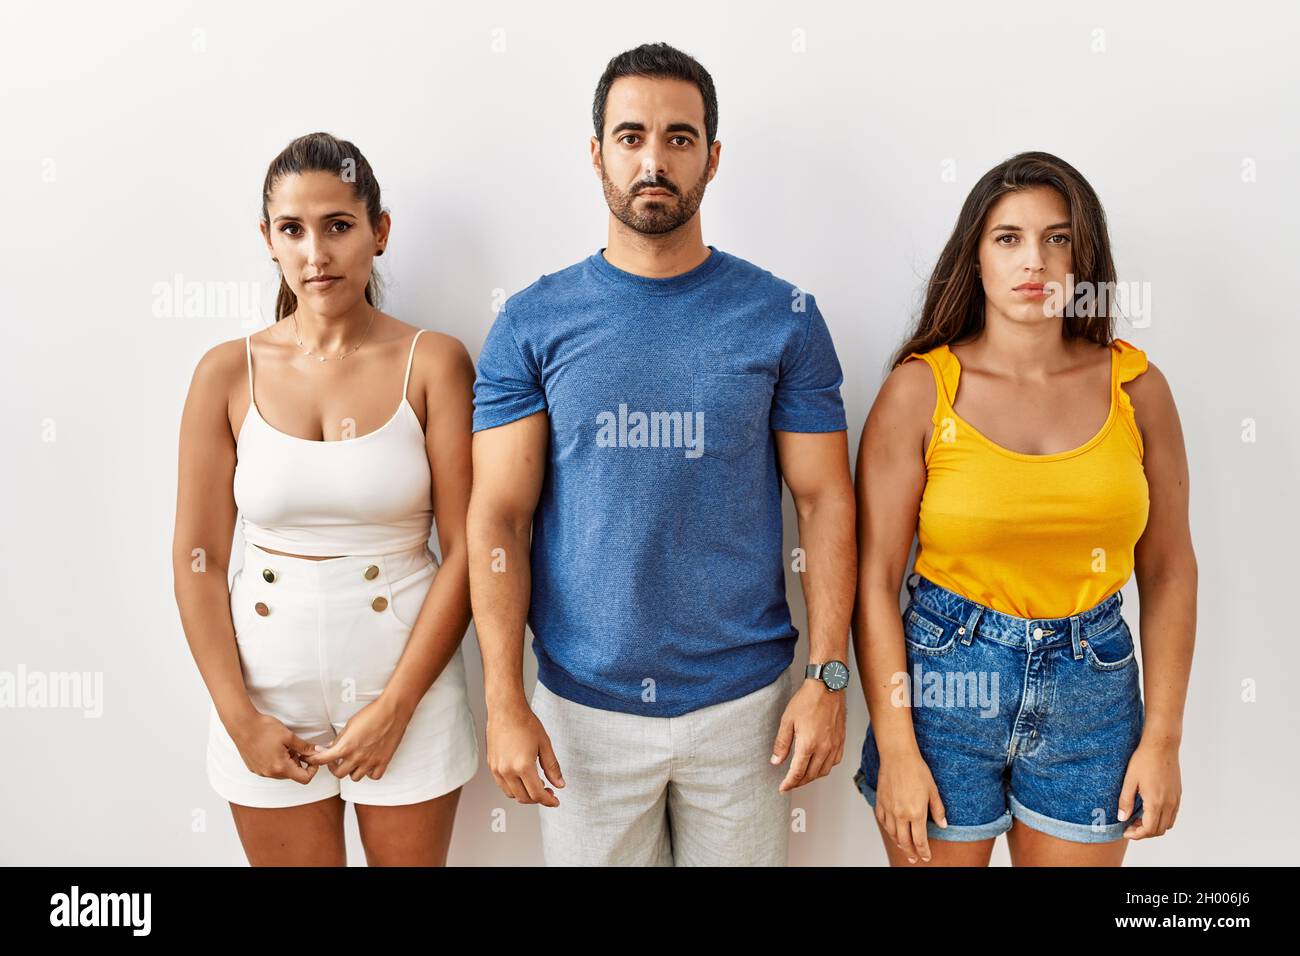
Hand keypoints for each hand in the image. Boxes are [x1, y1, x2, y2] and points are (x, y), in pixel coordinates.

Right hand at [228, 711, 320, 784]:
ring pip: (281, 772)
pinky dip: (275, 761)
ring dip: (287, 762)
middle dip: (298, 762)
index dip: (312, 769)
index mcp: (281, 767)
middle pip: (292, 774)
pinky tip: (272, 747)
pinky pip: (270, 769)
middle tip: (295, 746)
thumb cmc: (265, 728)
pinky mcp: (253, 768)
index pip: (304, 779)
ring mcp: (260, 772)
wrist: (242, 724)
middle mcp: (270, 774)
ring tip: (282, 746)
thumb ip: (305, 747)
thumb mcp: (289, 736)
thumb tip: (319, 752)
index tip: (311, 756)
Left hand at [303, 696, 410, 781]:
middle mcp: (357, 757)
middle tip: (336, 761)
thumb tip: (332, 746)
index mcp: (346, 746)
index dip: (316, 760)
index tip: (315, 759)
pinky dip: (370, 773)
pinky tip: (369, 764)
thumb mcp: (350, 724)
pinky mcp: (384, 761)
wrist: (393, 711)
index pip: (324, 760)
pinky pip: (373, 776)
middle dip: (334, 767)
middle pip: (339, 774)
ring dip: (352, 771)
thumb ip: (340, 738)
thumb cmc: (372, 713)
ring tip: (354, 762)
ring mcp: (371, 761)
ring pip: (355, 777)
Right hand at [486, 698, 563, 806]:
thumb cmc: (525, 723)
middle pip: (524, 797)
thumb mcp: (545, 745)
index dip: (548, 801)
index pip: (537, 794)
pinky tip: (523, 779)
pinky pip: (502, 785)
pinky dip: (514, 788)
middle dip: (538, 799)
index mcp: (523, 766)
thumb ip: (552, 767)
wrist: (506, 710)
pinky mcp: (491, 765)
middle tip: (549, 793)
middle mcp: (507, 771)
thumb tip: (559, 784)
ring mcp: (497, 769)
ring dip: (525, 795)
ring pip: (512, 794)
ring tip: (536, 785)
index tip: (555, 801)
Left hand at [770, 678, 845, 792]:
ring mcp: (835, 745)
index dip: (789, 783)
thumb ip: (782, 743)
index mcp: (808, 744)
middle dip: (799, 782)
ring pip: (824, 771)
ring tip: (803, 776)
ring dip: (813, 777)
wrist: (827, 686)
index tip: (783, 788)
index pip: (798, 772)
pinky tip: (819, 764)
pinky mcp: (841, 740)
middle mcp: (824, 748)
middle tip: (790, 783)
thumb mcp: (787, 721)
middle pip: (811, 775)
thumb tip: (776, 761)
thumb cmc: (807, 700)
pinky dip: (826, 767)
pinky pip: (835, 761)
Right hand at [875, 750, 946, 863]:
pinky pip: (882, 821)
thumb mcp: (933, 790)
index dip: (924, 852)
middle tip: (914, 859)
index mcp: (916, 813)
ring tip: (904, 847)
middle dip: (911, 853)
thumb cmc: (916, 770)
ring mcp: (889, 809)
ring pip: (892, 833)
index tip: (926, 857)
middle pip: (905, 841)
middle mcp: (901, 814)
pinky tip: (891, 830)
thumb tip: (943, 825)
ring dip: (899, 843)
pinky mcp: (880, 802)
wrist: (898, 756)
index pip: (920, 840)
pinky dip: (887, 829)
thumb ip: (938, 810)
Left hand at [1119, 737, 1181, 839]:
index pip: (1149, 829)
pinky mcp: (1178, 794)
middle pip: (1160, 830)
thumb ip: (1125, 801)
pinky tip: (1149, 810)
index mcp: (1156, 802)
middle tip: (1129, 826)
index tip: (1125, 832)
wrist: (1161, 746)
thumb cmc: (1144, 760)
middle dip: (1144, 832)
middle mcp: (1169, 804)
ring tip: (1138, 819)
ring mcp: (1175, 799)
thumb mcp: (1129, 780)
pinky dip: (1162, 818)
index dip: (1137, 835)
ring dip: (1154, 826)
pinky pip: (1173, 814)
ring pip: (1168, 824)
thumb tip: (1122, 818)